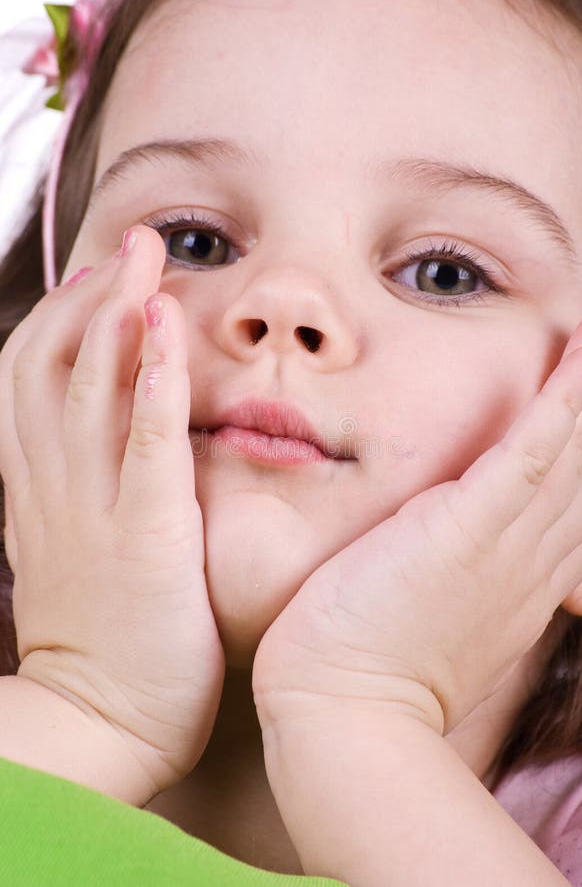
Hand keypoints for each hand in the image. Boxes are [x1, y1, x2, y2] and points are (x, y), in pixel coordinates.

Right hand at [0, 226, 223, 794]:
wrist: (101, 721)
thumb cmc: (102, 637)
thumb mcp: (73, 549)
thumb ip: (79, 490)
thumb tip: (103, 439)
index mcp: (38, 489)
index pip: (31, 380)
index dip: (62, 319)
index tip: (99, 278)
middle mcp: (56, 486)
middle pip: (53, 366)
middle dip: (89, 296)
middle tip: (131, 243)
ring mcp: (97, 508)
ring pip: (89, 389)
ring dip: (115, 315)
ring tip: (145, 257)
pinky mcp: (147, 535)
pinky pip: (145, 443)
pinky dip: (155, 381)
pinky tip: (167, 329)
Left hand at [253, 310, 581, 735]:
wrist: (345, 714)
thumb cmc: (379, 668)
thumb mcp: (446, 625)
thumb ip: (474, 586)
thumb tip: (477, 561)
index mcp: (527, 580)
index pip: (580, 503)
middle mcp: (534, 560)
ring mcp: (505, 545)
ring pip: (572, 453)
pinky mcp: (464, 531)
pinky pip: (529, 458)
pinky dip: (562, 407)